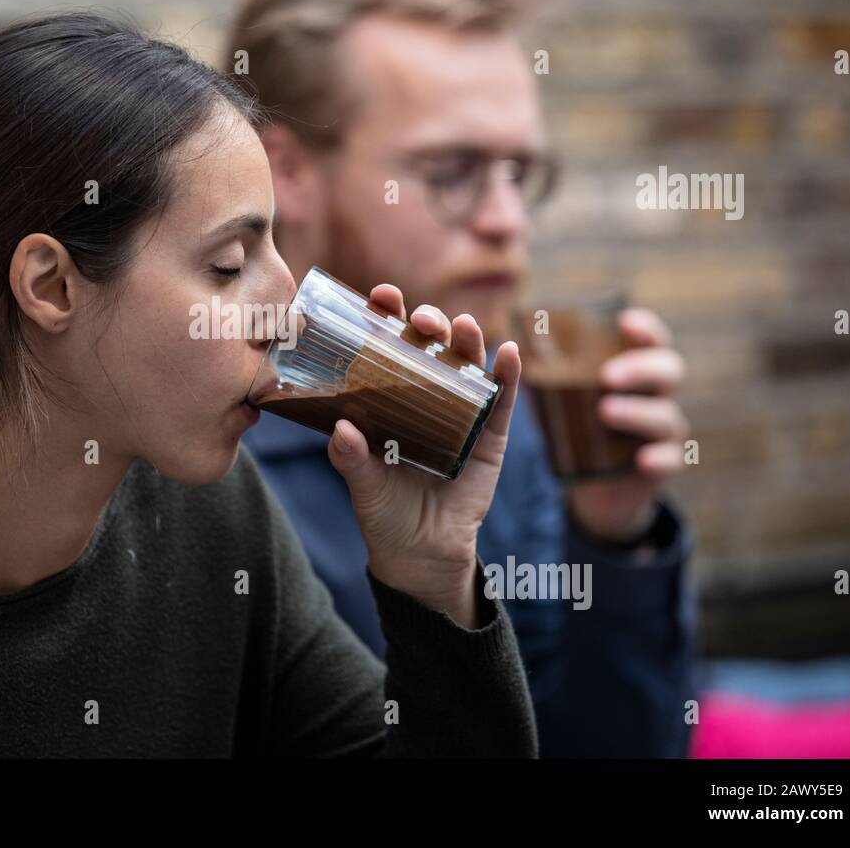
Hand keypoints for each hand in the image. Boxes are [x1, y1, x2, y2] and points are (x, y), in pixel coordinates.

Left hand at [326, 284, 520, 628]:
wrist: (420, 553)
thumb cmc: (385, 512)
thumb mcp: (362, 484)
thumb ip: (351, 458)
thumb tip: (340, 428)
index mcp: (389, 397)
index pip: (387, 347)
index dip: (386, 318)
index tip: (380, 296)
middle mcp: (427, 396)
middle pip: (430, 347)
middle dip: (427, 323)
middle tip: (421, 318)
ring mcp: (462, 413)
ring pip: (467, 366)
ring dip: (467, 341)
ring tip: (464, 327)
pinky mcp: (491, 437)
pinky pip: (502, 402)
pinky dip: (507, 377)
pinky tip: (508, 354)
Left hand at [567, 307, 689, 542]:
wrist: (598, 484)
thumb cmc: (580, 427)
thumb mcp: (565, 399)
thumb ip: (548, 375)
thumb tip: (504, 347)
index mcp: (636, 370)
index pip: (651, 340)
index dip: (645, 328)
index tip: (625, 322)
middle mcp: (656, 395)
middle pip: (667, 370)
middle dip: (640, 368)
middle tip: (606, 376)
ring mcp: (663, 430)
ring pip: (666, 415)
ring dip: (637, 411)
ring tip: (604, 411)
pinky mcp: (661, 465)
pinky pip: (670, 460)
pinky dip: (659, 458)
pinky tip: (642, 459)